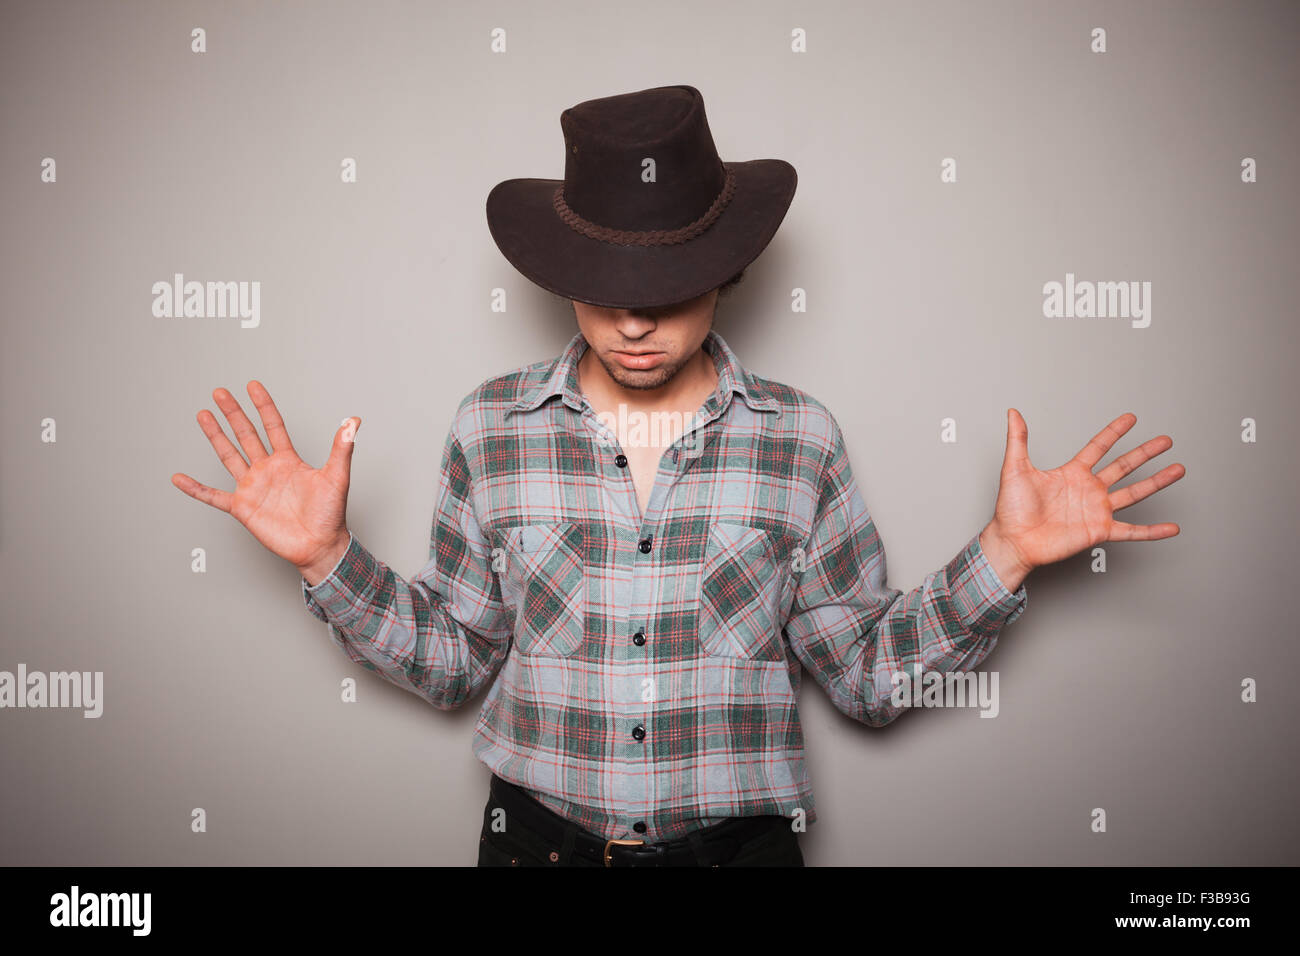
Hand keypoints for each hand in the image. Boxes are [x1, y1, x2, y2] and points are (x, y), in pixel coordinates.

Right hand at [171, 381, 359, 580]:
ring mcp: (253, 487)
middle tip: (220, 392)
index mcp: (288, 460)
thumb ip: (342, 448)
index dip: (263, 406)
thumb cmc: (331, 515)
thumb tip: (354, 420)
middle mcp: (268, 470)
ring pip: (229, 456)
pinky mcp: (242, 508)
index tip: (253, 385)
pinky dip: (195, 489)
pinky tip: (179, 478)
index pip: (273, 426)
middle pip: (246, 435)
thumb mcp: (337, 478)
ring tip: (203, 415)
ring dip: (215, 436)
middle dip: (233, 413)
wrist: (319, 546)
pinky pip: (213, 497)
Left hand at [983, 409, 1184, 579]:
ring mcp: (1096, 510)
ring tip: (1177, 470)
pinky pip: (1132, 531)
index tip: (1131, 419)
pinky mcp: (1099, 531)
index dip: (1114, 432)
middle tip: (1165, 441)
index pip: (1098, 447)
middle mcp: (1088, 490)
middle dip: (1145, 453)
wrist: (1013, 541)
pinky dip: (1152, 532)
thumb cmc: (1011, 509)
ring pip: (1134, 493)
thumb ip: (1018, 439)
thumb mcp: (1015, 469)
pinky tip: (1171, 528)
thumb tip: (1013, 413)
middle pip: (1124, 466)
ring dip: (1157, 482)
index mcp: (1072, 473)